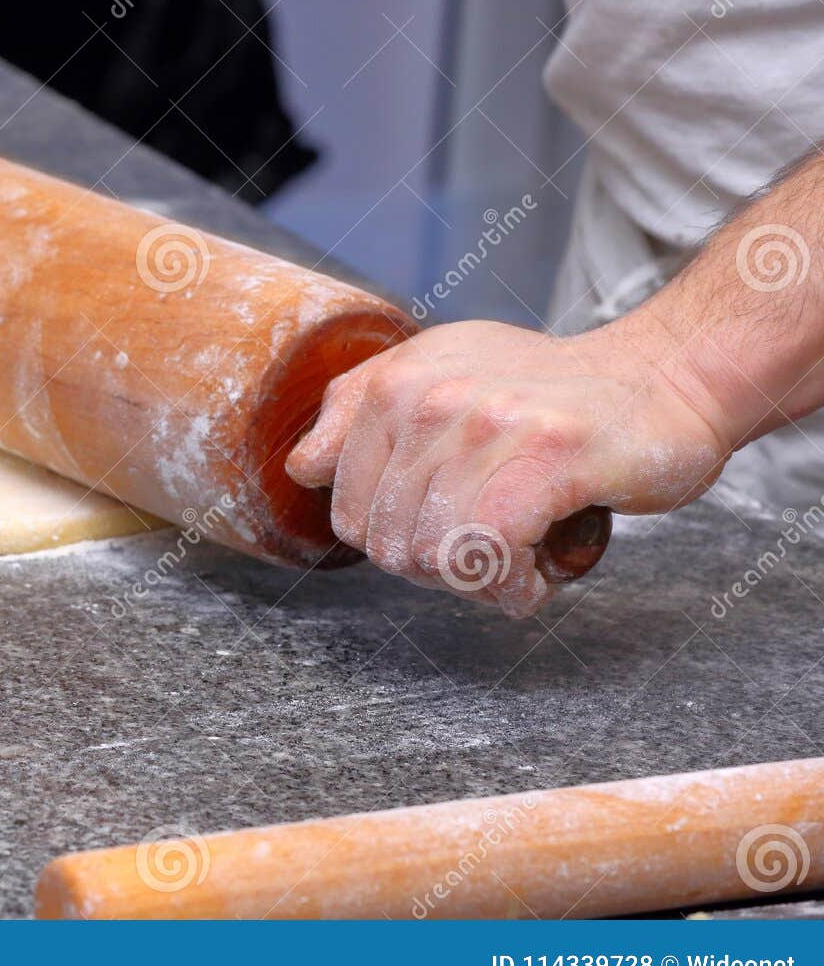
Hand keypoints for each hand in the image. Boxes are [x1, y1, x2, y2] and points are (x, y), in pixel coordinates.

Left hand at [285, 319, 729, 616]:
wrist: (664, 377)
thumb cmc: (549, 395)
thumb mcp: (441, 378)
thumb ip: (360, 416)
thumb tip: (300, 468)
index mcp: (395, 382)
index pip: (347, 511)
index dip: (397, 544)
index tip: (445, 532)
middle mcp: (431, 397)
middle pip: (388, 543)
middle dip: (437, 569)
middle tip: (488, 552)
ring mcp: (488, 424)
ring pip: (434, 555)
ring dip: (480, 583)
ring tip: (518, 559)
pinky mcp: (547, 457)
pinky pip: (487, 554)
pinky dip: (512, 587)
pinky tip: (535, 576)